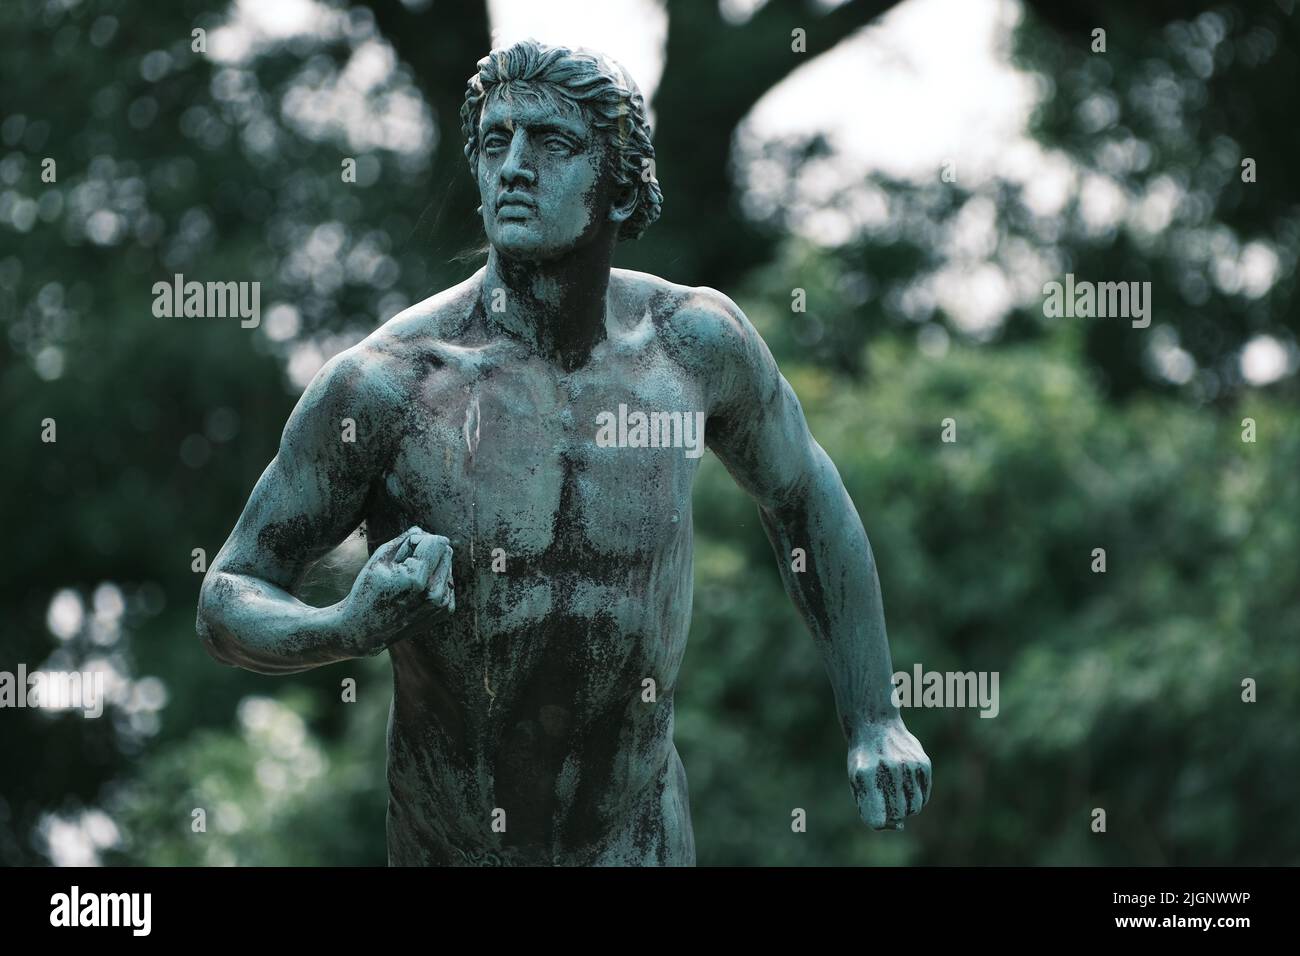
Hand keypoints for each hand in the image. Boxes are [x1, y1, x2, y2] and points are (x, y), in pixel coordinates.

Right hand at [339, 526, 454, 655]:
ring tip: (407, 582)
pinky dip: (434, 581)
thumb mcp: (380, 559)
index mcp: (417, 579)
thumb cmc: (368, 590)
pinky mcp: (445, 611)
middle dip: (427, 551)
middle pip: (446, 551)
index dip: (419, 540)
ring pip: (448, 566)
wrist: (365, 629)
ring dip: (431, 566)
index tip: (404, 551)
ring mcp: (441, 604)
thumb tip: (423, 530)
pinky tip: (416, 591)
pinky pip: (448, 581)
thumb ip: (404, 540)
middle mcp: (433, 594)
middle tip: (404, 566)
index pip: (437, 541)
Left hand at [848, 716, 931, 829]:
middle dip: (891, 814)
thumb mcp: (857, 782)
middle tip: (885, 800)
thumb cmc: (864, 759)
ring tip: (896, 795)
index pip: (876, 819)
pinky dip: (916, 799)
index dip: (877, 821)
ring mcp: (908, 765)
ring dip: (905, 809)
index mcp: (865, 774)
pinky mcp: (923, 763)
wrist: (875, 724)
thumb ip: (872, 808)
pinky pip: (924, 797)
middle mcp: (889, 769)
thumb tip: (900, 827)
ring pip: (914, 808)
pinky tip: (906, 787)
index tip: (875, 813)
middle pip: (897, 815)